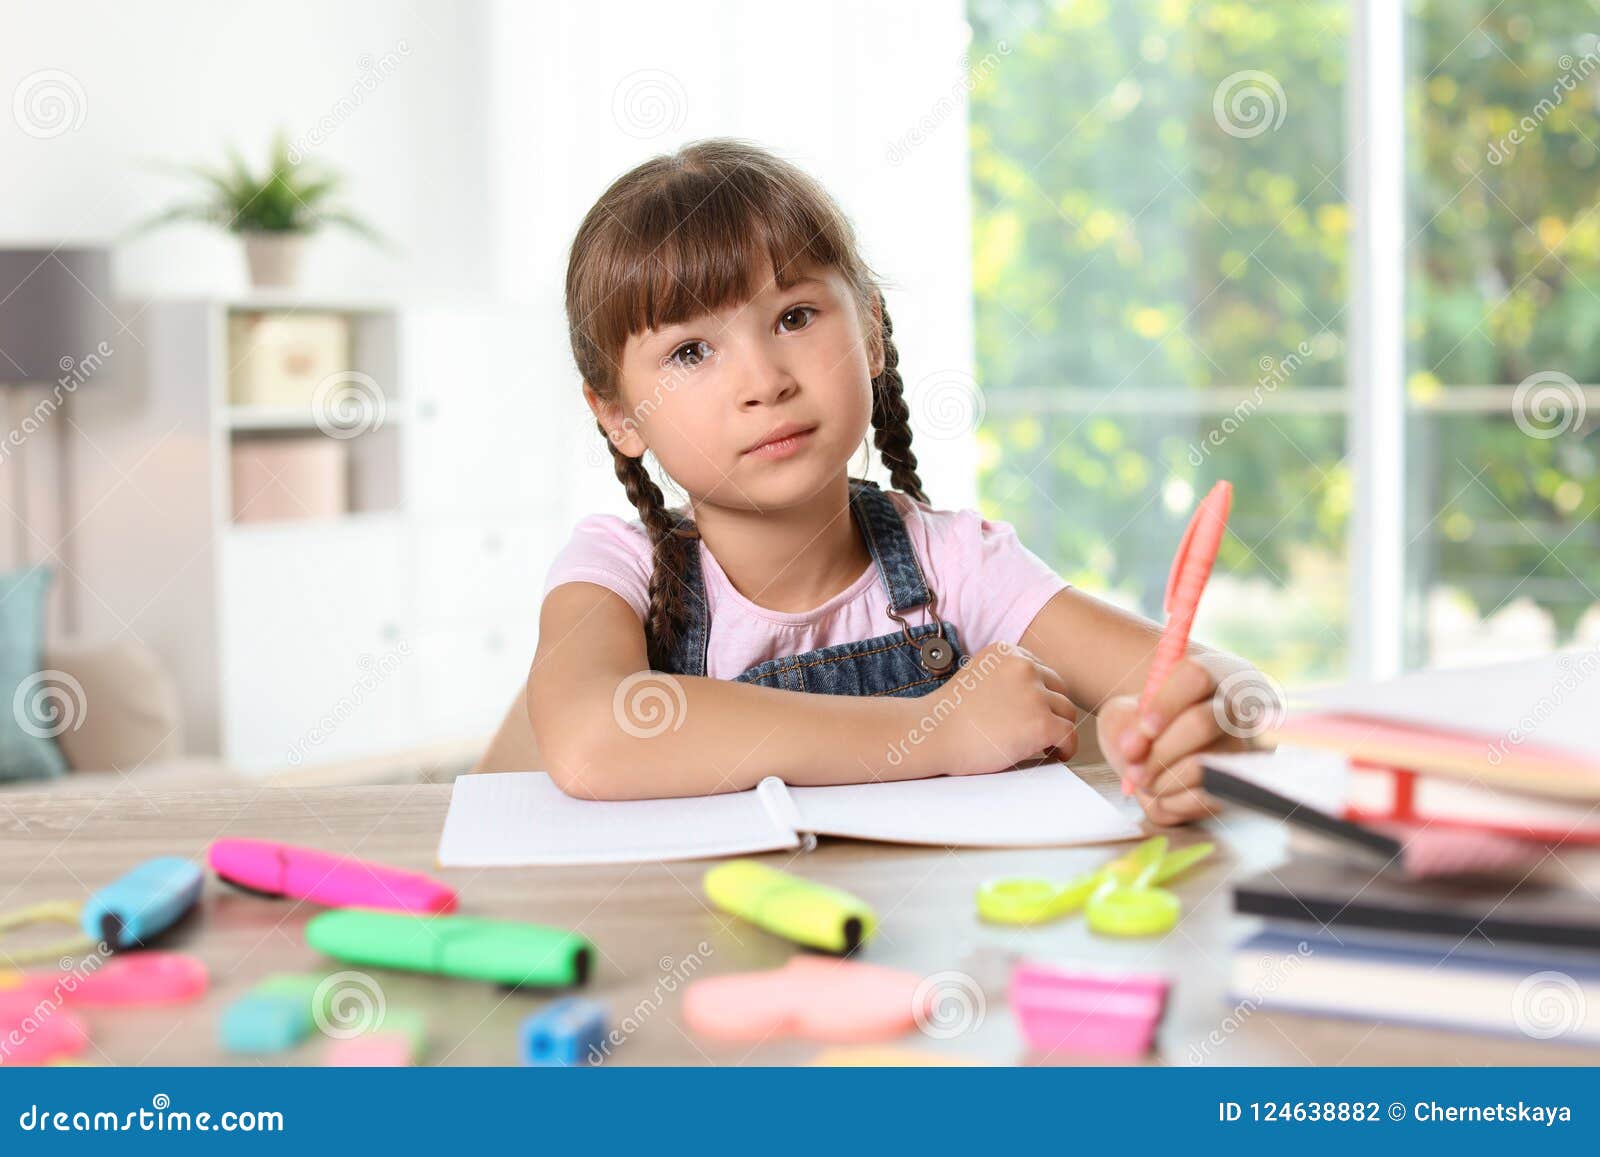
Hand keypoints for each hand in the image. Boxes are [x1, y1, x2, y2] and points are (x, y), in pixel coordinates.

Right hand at [903, 642, 1077, 777]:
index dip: (1038, 696)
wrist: (931, 735)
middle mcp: (1024, 666)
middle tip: (1035, 731)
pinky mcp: (1041, 723)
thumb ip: (1005, 676)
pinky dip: (1067, 747)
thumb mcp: (978, 676)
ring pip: (1067, 712)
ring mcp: (1034, 694)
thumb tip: (1039, 693)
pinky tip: (1055, 754)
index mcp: (1007, 651)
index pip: (1041, 671)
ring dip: (1057, 729)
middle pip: (1059, 689)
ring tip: (1042, 745)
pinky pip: (1070, 735)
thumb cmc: (949, 716)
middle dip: (1050, 710)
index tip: (1027, 714)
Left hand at [1097, 654, 1263, 825]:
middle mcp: (1228, 711)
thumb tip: (1134, 750)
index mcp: (1204, 678)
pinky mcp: (1232, 786)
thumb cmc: (1139, 725)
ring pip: (1203, 766)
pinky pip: (1202, 799)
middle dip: (1159, 751)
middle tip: (1131, 769)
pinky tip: (1158, 793)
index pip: (1196, 676)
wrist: (1155, 751)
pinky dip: (1170, 802)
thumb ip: (1123, 724)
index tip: (1143, 729)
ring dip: (1160, 780)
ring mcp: (1235, 749)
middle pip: (1202, 723)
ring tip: (1141, 779)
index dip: (1166, 704)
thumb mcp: (1122, 714)